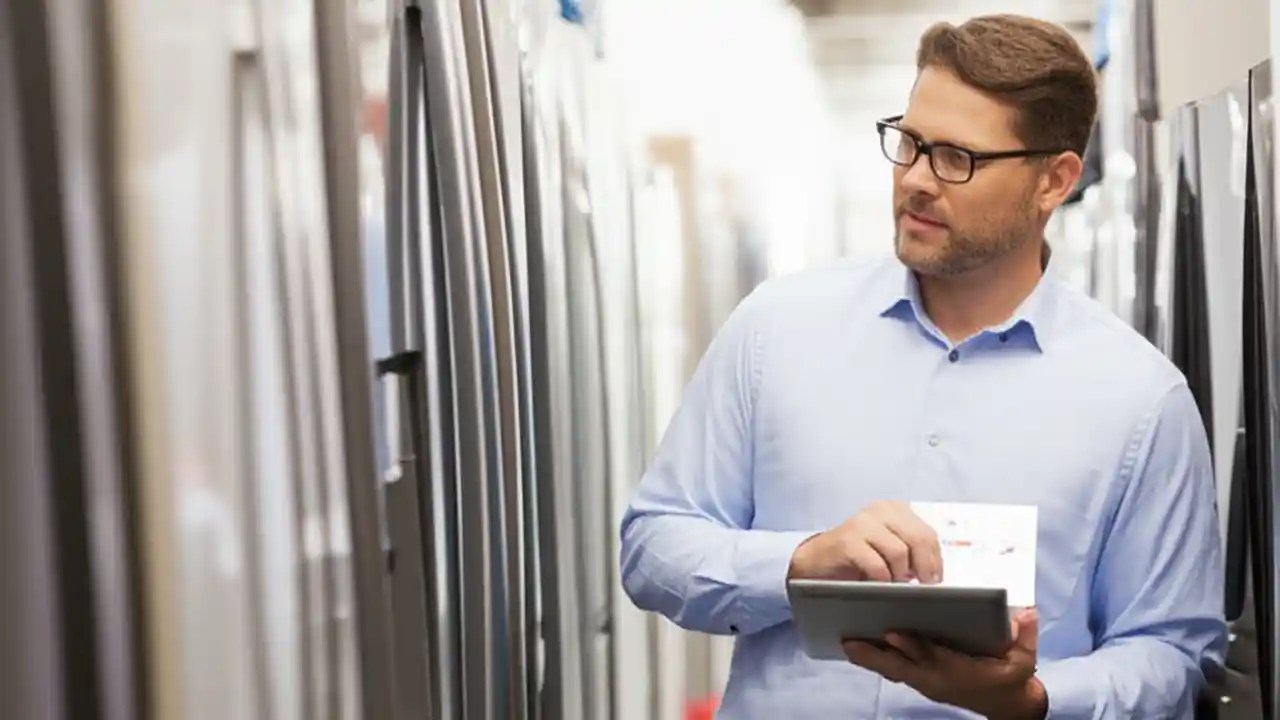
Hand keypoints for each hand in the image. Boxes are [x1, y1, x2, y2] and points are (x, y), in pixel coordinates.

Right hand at [787, 501, 942, 583]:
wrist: (817, 561)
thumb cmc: (857, 558)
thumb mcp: (889, 548)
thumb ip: (911, 550)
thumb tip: (935, 573)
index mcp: (894, 509)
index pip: (928, 534)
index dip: (935, 560)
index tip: (934, 580)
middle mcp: (879, 511)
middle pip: (918, 539)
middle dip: (924, 568)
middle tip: (921, 586)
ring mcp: (861, 524)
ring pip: (899, 552)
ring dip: (900, 574)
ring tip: (894, 583)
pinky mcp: (847, 541)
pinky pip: (877, 564)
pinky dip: (882, 579)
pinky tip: (878, 583)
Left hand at [843, 608, 1046, 719]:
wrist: (1008, 705)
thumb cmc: (1012, 679)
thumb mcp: (1023, 661)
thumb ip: (1023, 637)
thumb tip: (1026, 613)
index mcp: (960, 673)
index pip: (933, 658)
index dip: (913, 647)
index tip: (893, 632)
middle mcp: (937, 680)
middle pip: (902, 668)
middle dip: (875, 655)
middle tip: (849, 642)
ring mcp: (928, 683)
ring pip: (894, 670)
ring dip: (870, 658)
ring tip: (845, 643)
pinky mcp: (923, 682)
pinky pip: (896, 671)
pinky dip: (877, 661)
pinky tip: (858, 648)